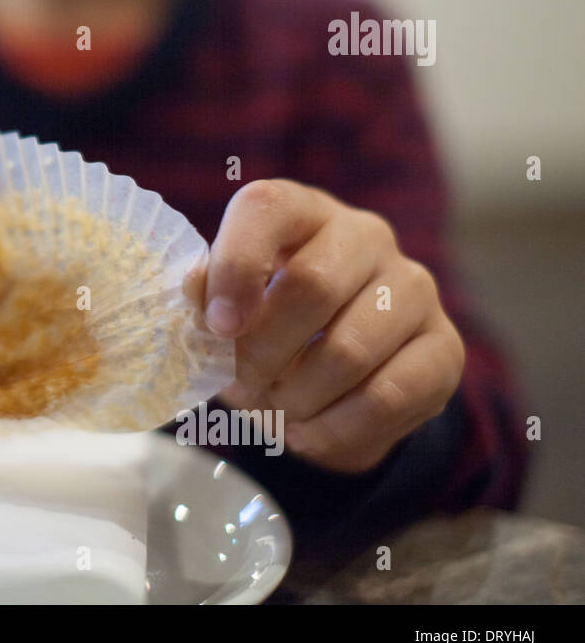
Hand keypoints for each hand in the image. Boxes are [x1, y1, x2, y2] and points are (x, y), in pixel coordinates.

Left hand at [184, 179, 464, 473]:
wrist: (333, 383)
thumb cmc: (266, 328)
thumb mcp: (227, 307)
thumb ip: (206, 295)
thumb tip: (197, 293)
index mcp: (301, 211)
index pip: (268, 209)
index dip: (236, 266)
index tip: (218, 326)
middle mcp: (365, 236)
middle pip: (313, 285)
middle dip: (263, 351)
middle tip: (242, 385)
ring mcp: (414, 288)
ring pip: (350, 350)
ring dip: (297, 397)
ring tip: (274, 409)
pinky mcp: (444, 348)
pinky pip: (387, 397)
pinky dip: (333, 429)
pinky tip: (306, 434)